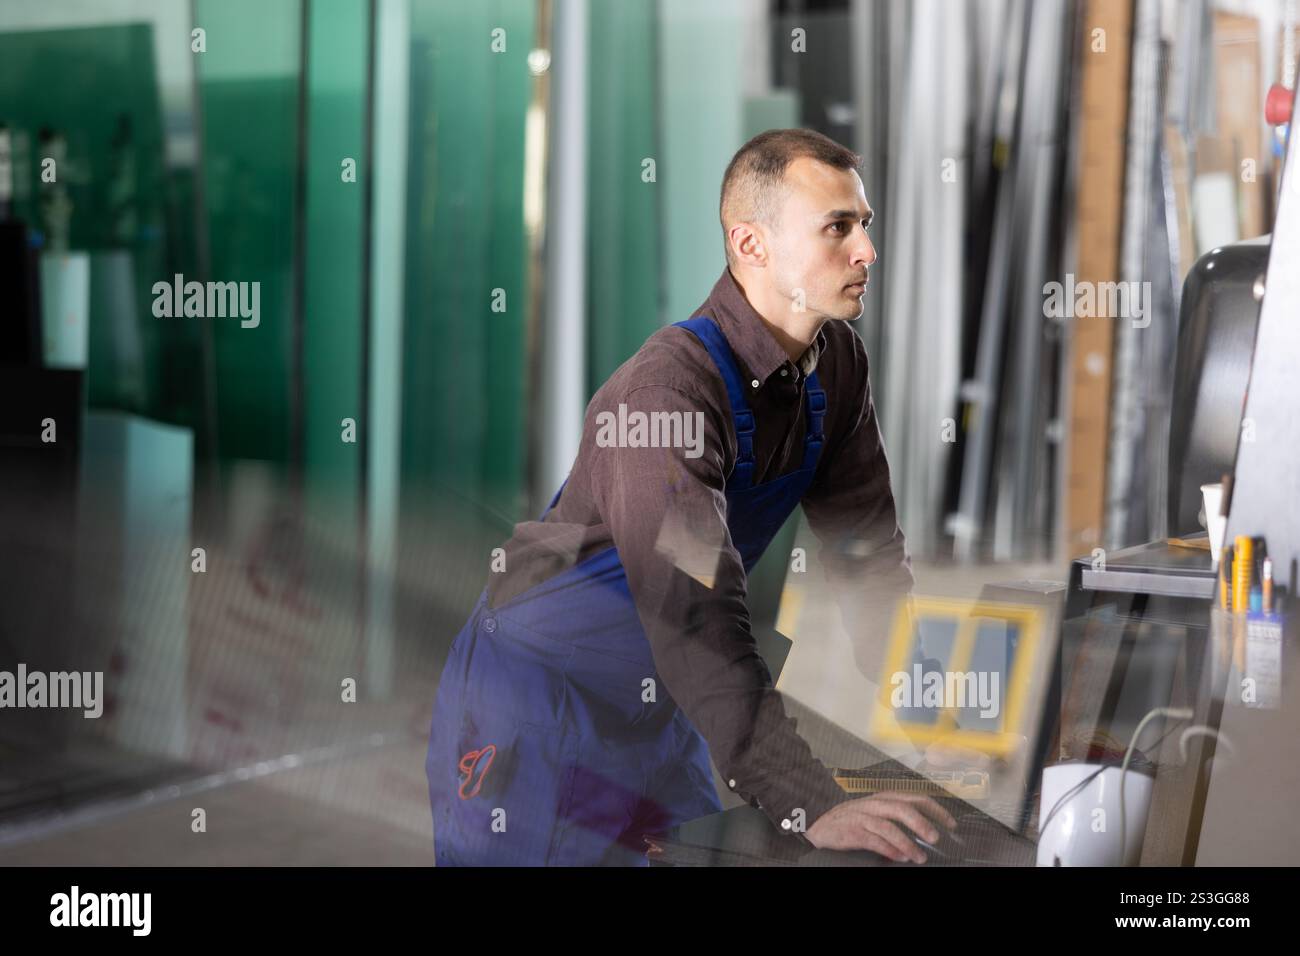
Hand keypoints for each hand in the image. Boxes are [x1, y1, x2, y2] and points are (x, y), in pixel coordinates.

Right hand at [805, 793, 957, 862]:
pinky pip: (874, 840)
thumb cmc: (852, 819)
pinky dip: (889, 849)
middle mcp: (875, 804)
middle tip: (935, 838)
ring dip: (907, 843)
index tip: (950, 823)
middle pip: (902, 808)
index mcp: (884, 797)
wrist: (821, 824)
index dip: (935, 809)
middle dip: (922, 823)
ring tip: (918, 856)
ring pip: (889, 826)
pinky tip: (899, 857)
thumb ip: (897, 817)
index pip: (915, 798)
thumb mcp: (876, 811)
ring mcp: (863, 817)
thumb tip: (925, 830)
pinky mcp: (853, 831)